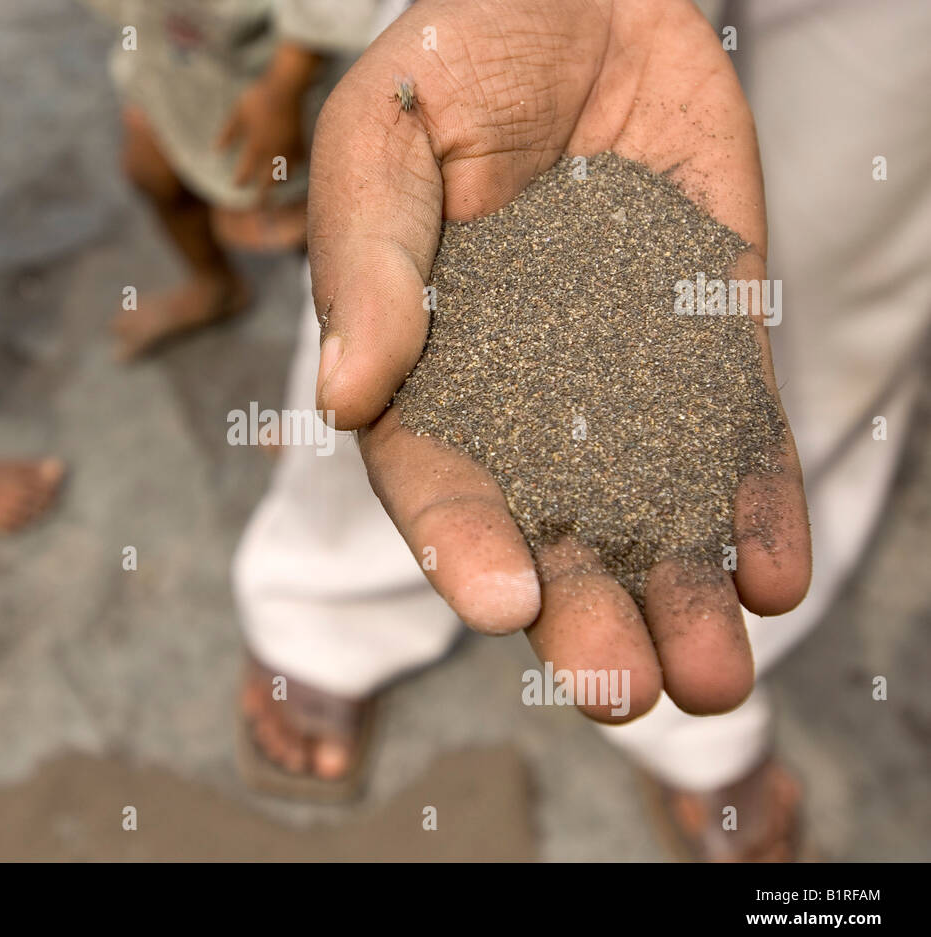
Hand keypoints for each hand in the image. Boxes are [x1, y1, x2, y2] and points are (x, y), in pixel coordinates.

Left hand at [216, 42, 317, 202]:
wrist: (286, 86)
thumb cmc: (259, 97)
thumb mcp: (238, 113)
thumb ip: (229, 132)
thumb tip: (217, 150)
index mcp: (255, 146)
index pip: (246, 171)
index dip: (240, 180)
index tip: (236, 185)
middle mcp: (272, 152)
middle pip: (268, 180)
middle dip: (263, 194)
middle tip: (260, 205)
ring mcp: (288, 147)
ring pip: (285, 172)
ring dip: (280, 182)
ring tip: (276, 188)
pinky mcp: (300, 140)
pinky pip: (300, 158)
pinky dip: (296, 165)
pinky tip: (295, 167)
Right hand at [307, 0, 810, 721]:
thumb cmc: (451, 63)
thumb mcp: (383, 144)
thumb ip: (367, 264)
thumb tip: (347, 396)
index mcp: (419, 371)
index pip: (431, 479)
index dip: (462, 543)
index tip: (506, 595)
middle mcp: (516, 402)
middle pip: (547, 529)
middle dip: (583, 615)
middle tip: (623, 689)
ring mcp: (615, 381)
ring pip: (648, 511)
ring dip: (681, 597)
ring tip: (718, 676)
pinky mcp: (702, 351)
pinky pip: (734, 441)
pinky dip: (754, 508)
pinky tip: (772, 572)